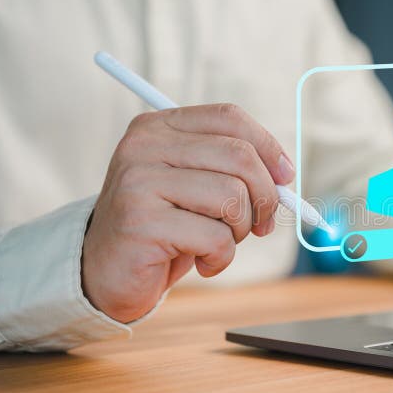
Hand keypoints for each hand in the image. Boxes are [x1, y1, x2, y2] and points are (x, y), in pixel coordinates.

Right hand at [82, 104, 293, 322]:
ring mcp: (139, 182)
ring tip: (217, 244)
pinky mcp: (141, 223)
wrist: (107, 274)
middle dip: (265, 197)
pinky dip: (222, 258)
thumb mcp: (200, 188)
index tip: (285, 179)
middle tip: (260, 224)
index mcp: (159, 127)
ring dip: (240, 231)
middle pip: (240, 156)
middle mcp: (144, 146)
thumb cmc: (166, 229)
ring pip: (232, 197)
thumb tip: (285, 176)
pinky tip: (201, 263)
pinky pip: (215, 237)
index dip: (269, 147)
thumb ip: (236, 171)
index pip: (230, 118)